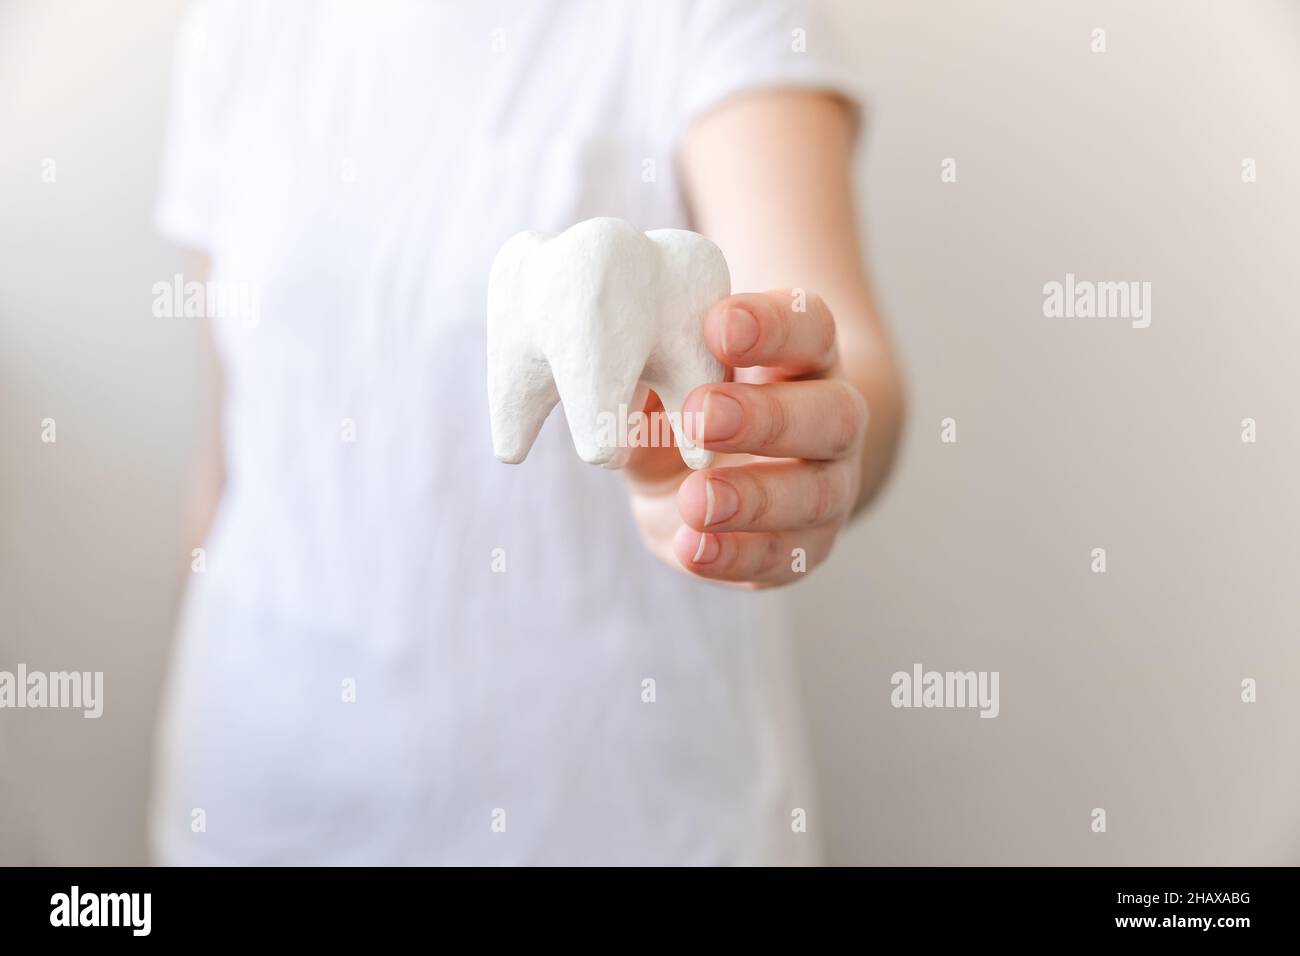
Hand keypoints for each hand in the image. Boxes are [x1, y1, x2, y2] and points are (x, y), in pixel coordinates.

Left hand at [623, 290, 868, 587]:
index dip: (772, 327)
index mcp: (805, 358)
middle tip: (702, 417)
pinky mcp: (803, 548)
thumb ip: (650, 385)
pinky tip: (692, 546)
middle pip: (832, 415)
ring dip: (753, 499)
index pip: (810, 330)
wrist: (725, 480)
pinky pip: (780, 558)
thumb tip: (612, 389)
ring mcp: (827, 489)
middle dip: (766, 418)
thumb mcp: (667, 386)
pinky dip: (735, 555)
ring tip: (694, 501)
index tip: (718, 326)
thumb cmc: (693, 410)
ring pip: (815, 495)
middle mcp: (832, 421)